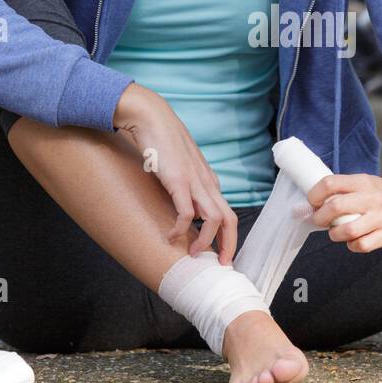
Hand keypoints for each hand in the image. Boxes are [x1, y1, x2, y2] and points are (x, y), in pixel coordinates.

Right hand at [113, 83, 237, 263]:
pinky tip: (170, 236)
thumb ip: (186, 187)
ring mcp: (194, 182)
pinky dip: (181, 228)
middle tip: (222, 264)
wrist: (152, 117)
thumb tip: (186, 212)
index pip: (227, 212)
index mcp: (209, 181)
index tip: (222, 253)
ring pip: (213, 219)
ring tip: (193, 253)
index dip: (229, 236)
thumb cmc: (162, 141)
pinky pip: (186, 213)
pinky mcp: (178, 181)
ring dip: (205, 241)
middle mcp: (207, 183)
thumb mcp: (179, 168)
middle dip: (229, 245)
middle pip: (229, 219)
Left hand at [306, 173, 381, 252]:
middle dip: (320, 217)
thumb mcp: (363, 183)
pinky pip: (362, 245)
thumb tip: (312, 204)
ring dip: (335, 234)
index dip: (314, 195)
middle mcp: (372, 198)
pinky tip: (353, 240)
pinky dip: (352, 245)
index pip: (330, 183)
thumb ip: (341, 191)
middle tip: (319, 220)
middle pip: (336, 207)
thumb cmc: (379, 193)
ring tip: (336, 232)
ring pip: (348, 230)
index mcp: (362, 182)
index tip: (312, 202)